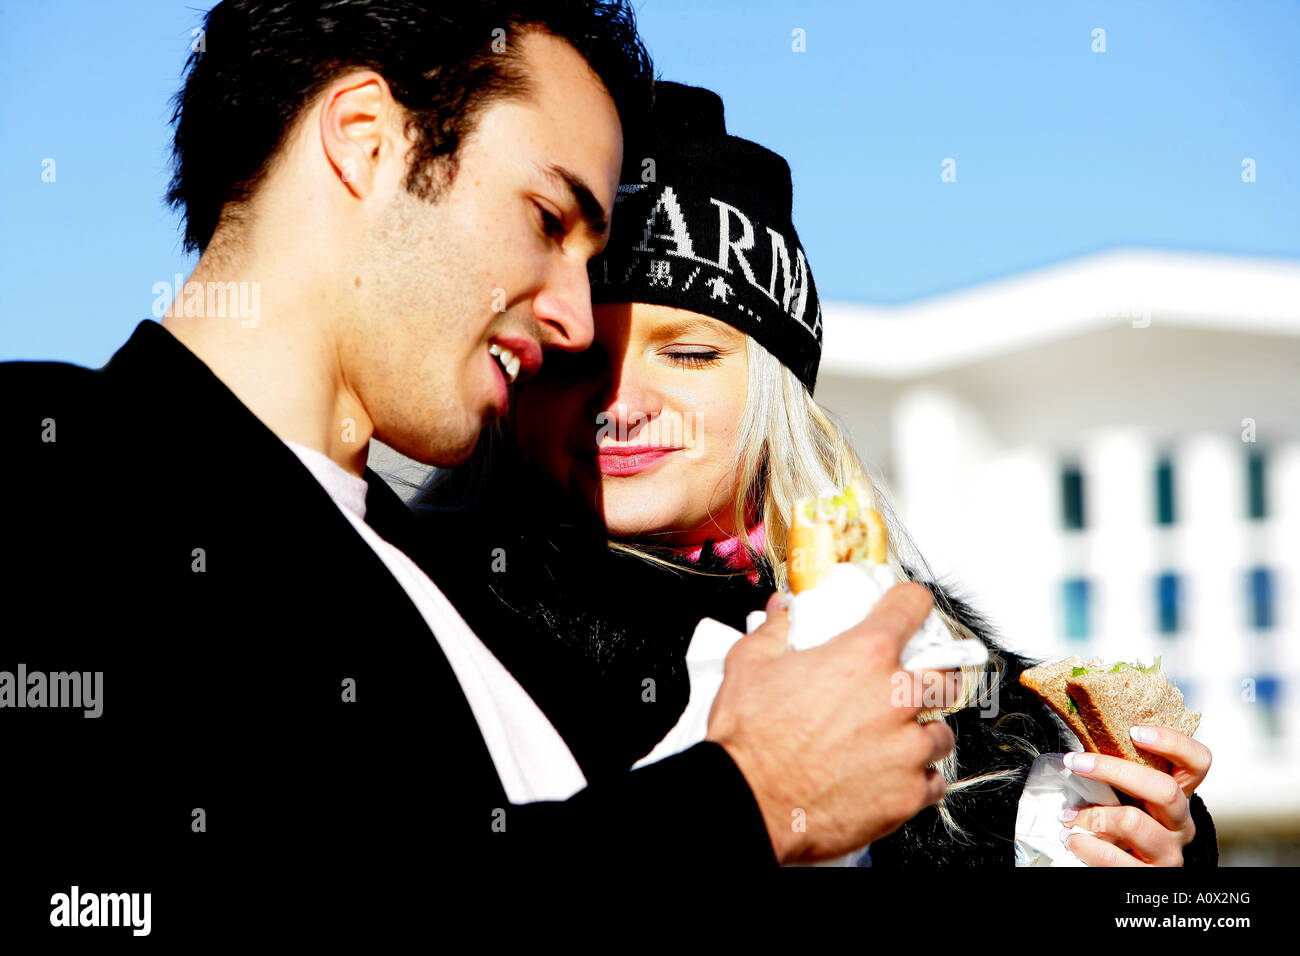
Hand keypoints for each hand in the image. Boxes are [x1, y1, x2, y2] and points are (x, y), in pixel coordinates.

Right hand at [706, 583, 956, 863]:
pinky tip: (892, 776)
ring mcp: (907, 748)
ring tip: (892, 740)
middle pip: (944, 674)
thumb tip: (783, 612)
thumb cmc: (750, 740)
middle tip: (901, 687)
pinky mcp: (908, 794)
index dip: (910, 604)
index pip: (912, 606)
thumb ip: (775, 630)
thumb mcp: (749, 663)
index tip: (909, 610)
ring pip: (942, 732)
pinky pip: (935, 782)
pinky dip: (918, 779)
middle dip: (928, 677)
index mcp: (864, 655)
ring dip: (922, 733)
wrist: (748, 803)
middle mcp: (896, 698)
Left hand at [1059, 728, 1212, 865]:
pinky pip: (1114, 858)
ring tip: (1069, 815)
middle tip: (1076, 762)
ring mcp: (1169, 852)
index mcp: (1180, 796)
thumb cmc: (1124, 824)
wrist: (1129, 871)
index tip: (1135, 731)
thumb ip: (1120, 774)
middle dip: (1113, 770)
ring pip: (1133, 822)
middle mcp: (1181, 824)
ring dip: (1093, 814)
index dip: (1172, 742)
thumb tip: (1080, 748)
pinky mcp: (1149, 876)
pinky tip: (1074, 839)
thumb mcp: (1130, 796)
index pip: (1198, 762)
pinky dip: (1085, 845)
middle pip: (1164, 790)